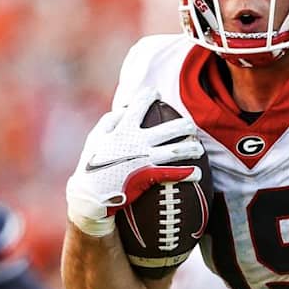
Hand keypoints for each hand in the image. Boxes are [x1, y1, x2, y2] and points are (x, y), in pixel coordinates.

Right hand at [65, 93, 204, 236]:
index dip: (150, 96)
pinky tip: (198, 174)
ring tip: (199, 148)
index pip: (140, 106)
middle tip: (191, 126)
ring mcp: (144, 159)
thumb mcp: (94, 138)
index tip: (157, 93)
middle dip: (184, 126)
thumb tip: (125, 109)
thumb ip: (109, 121)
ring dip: (191, 148)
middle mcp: (137, 141)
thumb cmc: (91, 165)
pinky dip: (187, 173)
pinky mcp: (148, 176)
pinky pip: (172, 173)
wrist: (89, 195)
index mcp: (123, 129)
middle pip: (168, 129)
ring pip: (175, 150)